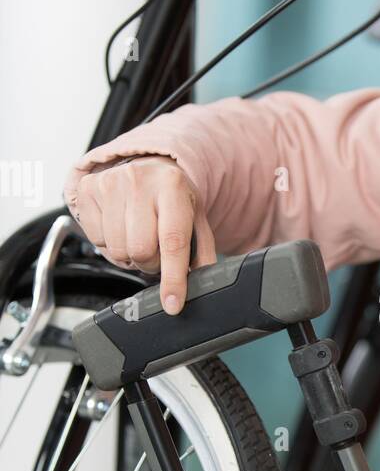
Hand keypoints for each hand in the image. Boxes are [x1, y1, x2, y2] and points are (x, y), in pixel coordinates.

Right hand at [63, 154, 216, 313]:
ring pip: (117, 250)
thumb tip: (200, 285)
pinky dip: (110, 244)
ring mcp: (110, 183)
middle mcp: (140, 181)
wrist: (146, 166)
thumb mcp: (195, 217)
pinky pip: (97, 241)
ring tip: (138, 237)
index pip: (173, 241)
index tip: (172, 303)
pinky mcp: (88, 190)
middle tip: (156, 250)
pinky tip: (120, 228)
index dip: (172, 278)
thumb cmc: (172, 196)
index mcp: (172, 186)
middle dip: (151, 262)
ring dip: (130, 255)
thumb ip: (200, 252)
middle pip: (141, 251)